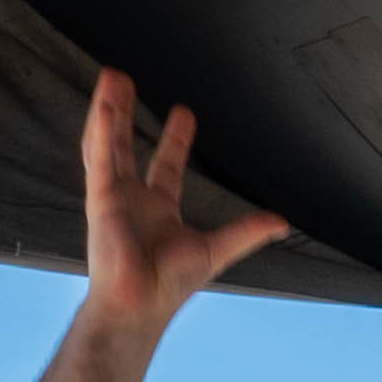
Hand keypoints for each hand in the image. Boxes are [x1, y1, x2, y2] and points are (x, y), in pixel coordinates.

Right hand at [74, 70, 286, 339]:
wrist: (140, 304)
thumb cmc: (170, 284)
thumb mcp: (217, 250)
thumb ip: (246, 233)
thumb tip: (283, 223)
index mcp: (159, 210)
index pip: (166, 166)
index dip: (175, 140)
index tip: (184, 112)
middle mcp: (134, 199)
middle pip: (128, 146)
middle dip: (127, 114)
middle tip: (125, 80)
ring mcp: (114, 196)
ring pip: (108, 144)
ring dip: (108, 112)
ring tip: (112, 78)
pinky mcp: (100, 198)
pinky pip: (99, 159)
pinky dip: (100, 132)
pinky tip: (105, 105)